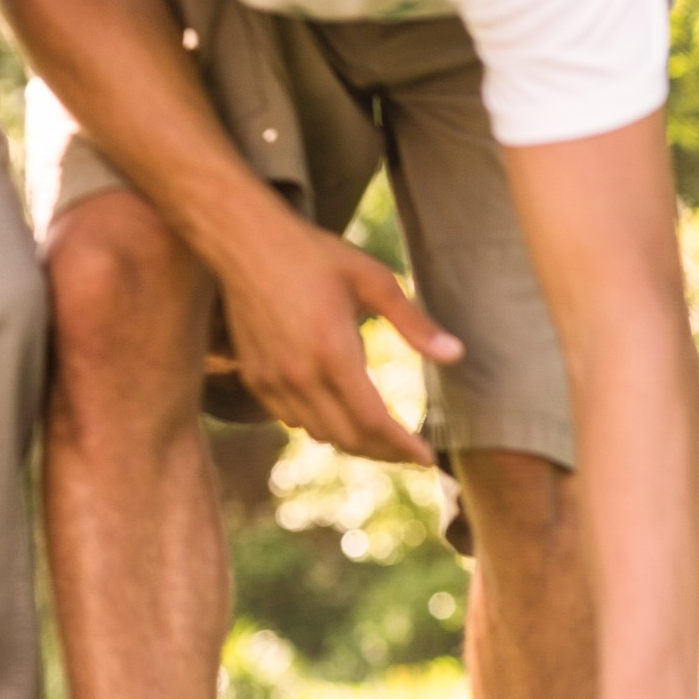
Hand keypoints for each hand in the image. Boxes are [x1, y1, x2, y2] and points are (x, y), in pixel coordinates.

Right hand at [217, 218, 460, 463]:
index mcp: (333, 352)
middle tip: (411, 452)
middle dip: (385, 452)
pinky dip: (321, 427)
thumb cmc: (315, 255)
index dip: (403, 446)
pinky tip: (340, 415)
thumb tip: (456, 355)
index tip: (427, 457)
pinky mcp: (254, 377)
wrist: (243, 241)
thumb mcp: (374, 279)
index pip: (374, 422)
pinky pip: (292, 421)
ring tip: (382, 438)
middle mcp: (300, 375)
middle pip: (349, 439)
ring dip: (354, 443)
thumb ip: (414, 324)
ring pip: (320, 434)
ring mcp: (272, 380)